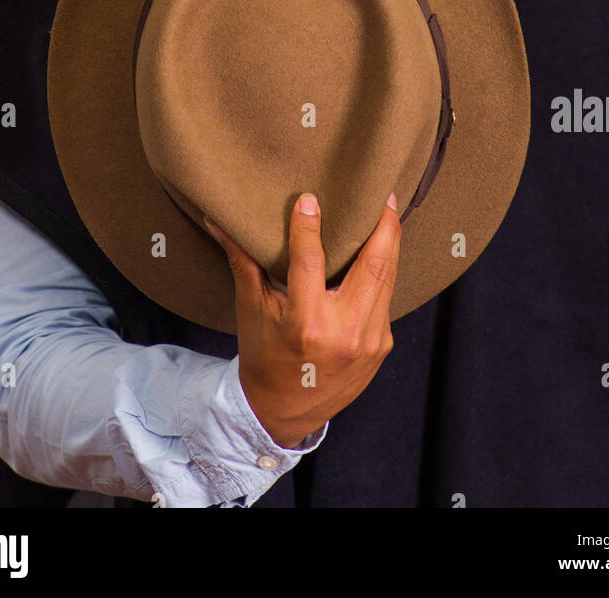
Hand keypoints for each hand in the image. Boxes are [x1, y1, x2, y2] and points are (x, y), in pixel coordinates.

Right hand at [204, 191, 400, 448]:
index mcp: (306, 324)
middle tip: (382, 195)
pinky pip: (386, 298)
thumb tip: (218, 220)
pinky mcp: (381, 346)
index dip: (308, 227)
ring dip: (390, 244)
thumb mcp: (251, 310)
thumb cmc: (264, 357)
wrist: (285, 413)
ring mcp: (369, 341)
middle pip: (374, 265)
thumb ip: (242, 262)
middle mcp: (344, 333)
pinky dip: (383, 272)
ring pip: (388, 278)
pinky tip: (381, 251)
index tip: (309, 199)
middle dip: (383, 226)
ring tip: (387, 212)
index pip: (311, 262)